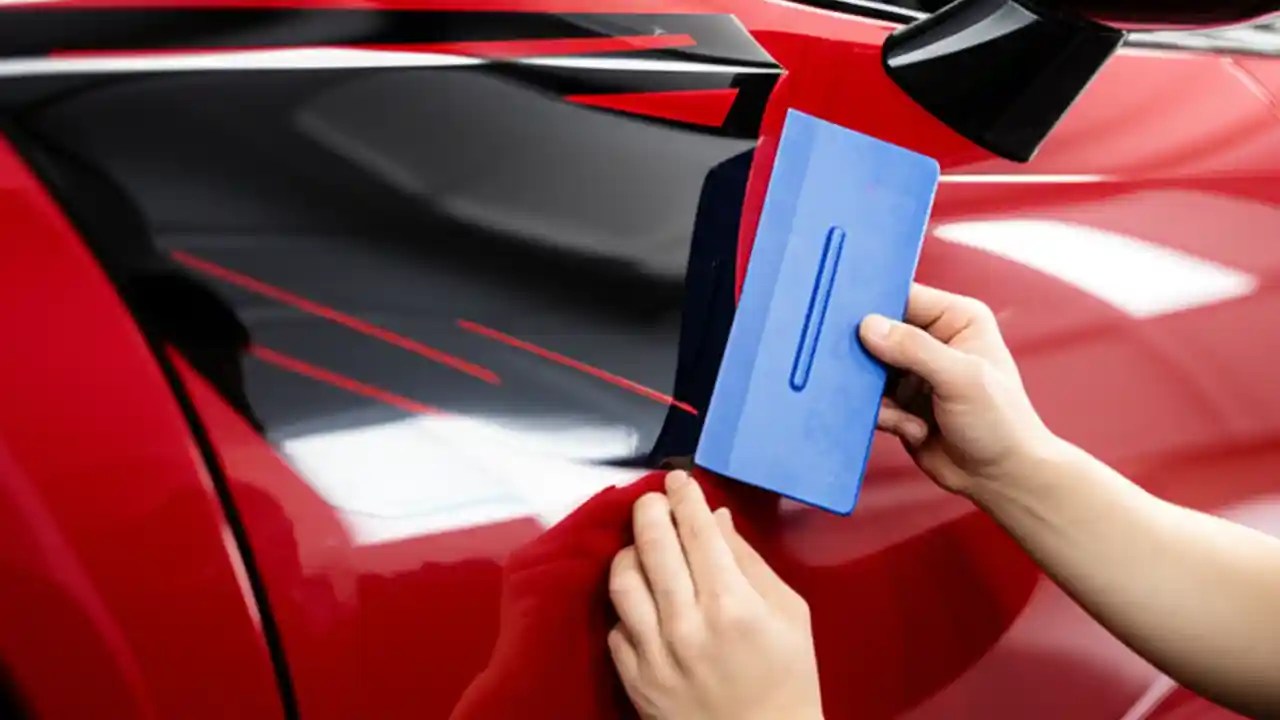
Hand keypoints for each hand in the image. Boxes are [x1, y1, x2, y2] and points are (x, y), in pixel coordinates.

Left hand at [607, 471, 823, 719]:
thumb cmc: (789, 677)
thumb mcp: (789, 613)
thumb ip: (748, 562)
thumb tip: (716, 519)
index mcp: (732, 605)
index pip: (696, 531)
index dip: (683, 496)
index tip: (677, 479)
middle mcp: (686, 624)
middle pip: (652, 545)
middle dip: (650, 511)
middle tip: (654, 501)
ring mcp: (654, 654)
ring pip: (622, 580)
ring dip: (630, 553)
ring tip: (644, 549)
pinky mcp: (634, 678)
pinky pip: (616, 625)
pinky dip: (628, 605)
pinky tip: (644, 601)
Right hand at [859, 284, 1061, 497]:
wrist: (1001, 478)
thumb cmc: (1000, 422)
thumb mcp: (961, 378)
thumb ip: (914, 348)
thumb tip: (868, 326)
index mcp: (955, 318)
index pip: (904, 297)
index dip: (874, 305)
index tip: (846, 319)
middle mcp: (933, 339)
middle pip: (878, 332)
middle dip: (868, 357)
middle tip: (868, 377)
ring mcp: (914, 372)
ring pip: (869, 369)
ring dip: (878, 395)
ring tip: (904, 416)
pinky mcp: (900, 401)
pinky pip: (871, 399)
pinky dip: (885, 416)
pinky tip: (913, 429)